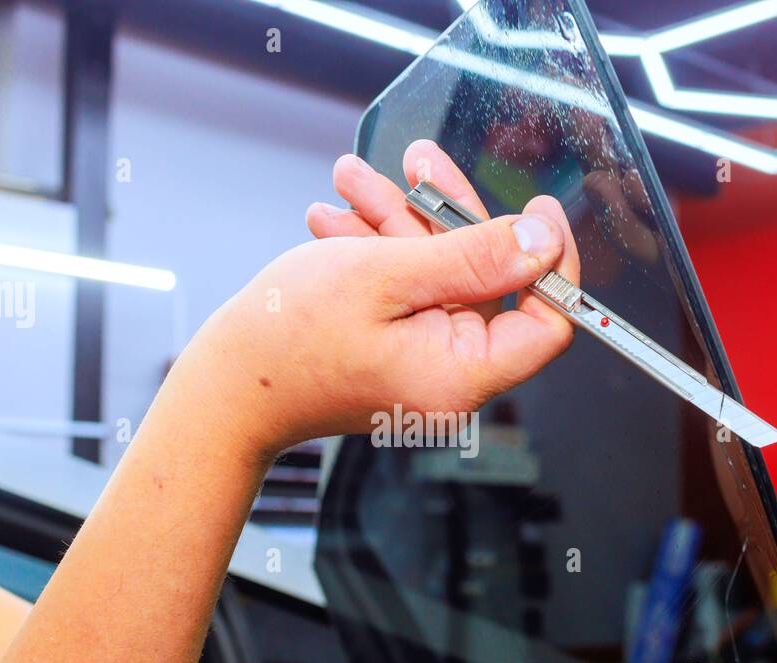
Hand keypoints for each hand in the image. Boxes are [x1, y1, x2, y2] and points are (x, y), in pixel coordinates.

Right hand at [194, 140, 579, 456]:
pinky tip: (343, 216)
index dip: (550, 262)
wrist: (225, 387)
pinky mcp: (394, 350)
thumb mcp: (387, 276)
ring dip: (399, 221)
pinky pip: (406, 292)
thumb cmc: (289, 341)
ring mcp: (420, 363)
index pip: (548, 323)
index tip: (536, 209)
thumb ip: (473, 256)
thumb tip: (542, 242)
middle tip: (420, 161)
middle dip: (447, 214)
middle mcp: (450, 375)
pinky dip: (380, 251)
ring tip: (354, 178)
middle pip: (485, 283)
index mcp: (463, 373)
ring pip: (437, 276)